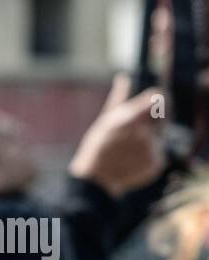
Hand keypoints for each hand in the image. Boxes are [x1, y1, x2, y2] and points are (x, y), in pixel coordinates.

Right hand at [69, 74, 167, 196]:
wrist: (95, 181)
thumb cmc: (96, 148)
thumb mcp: (104, 121)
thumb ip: (119, 98)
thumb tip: (123, 78)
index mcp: (131, 119)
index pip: (159, 98)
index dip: (156, 100)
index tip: (152, 105)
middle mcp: (144, 133)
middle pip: (162, 117)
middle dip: (153, 121)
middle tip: (135, 132)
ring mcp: (151, 150)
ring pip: (160, 136)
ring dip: (150, 140)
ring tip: (129, 150)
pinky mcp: (156, 164)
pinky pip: (159, 154)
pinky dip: (149, 157)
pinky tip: (133, 161)